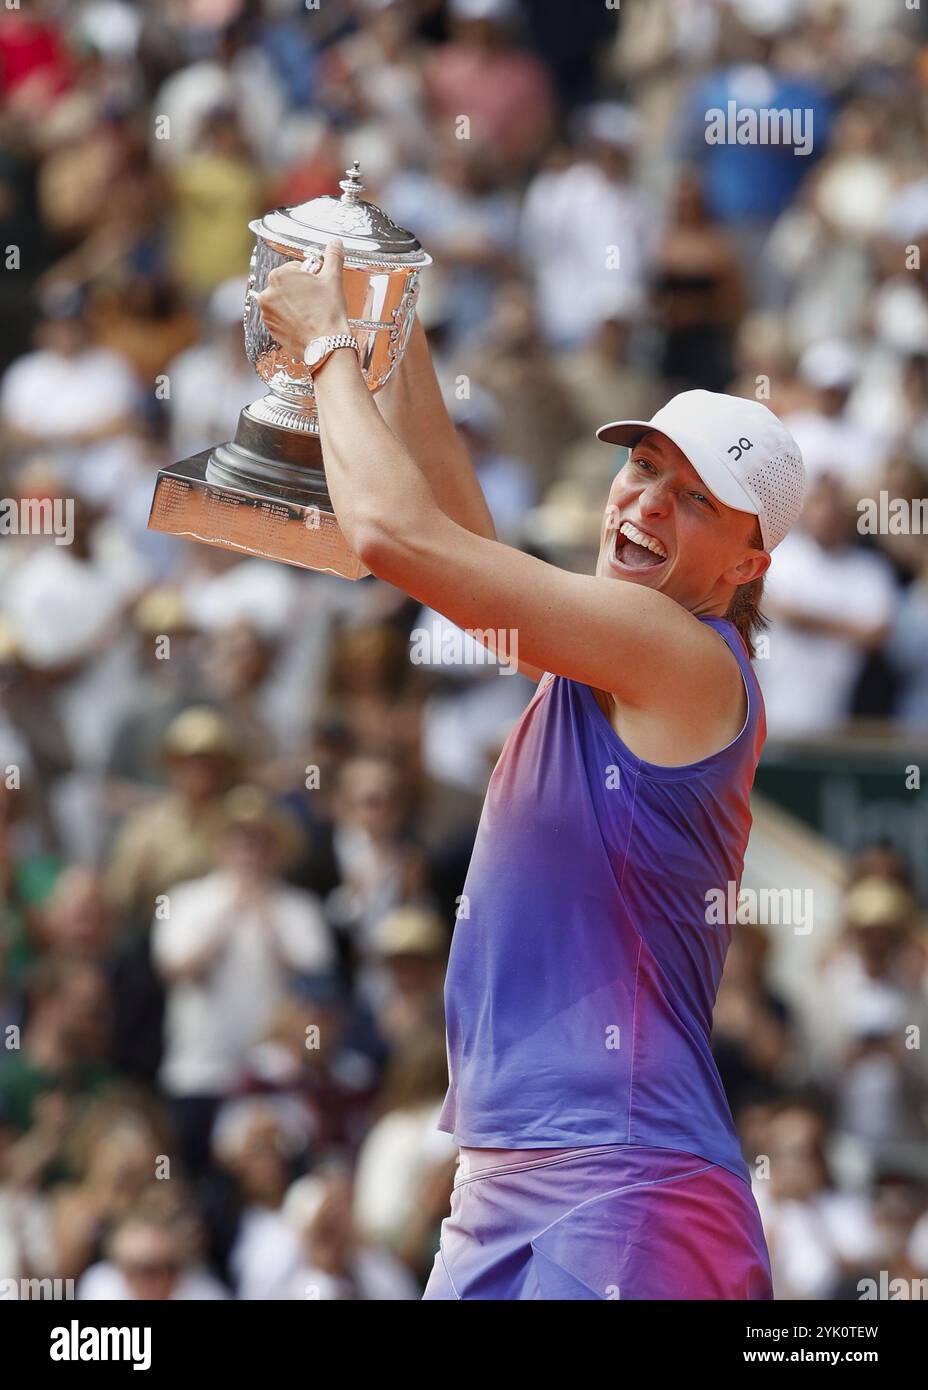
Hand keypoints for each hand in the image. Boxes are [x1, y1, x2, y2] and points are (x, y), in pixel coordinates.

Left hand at [256, 237, 350, 359]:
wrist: (326, 345)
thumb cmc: (328, 313)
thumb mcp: (333, 279)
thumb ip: (333, 257)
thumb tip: (336, 243)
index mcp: (279, 275)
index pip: (294, 268)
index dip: (309, 276)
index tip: (317, 286)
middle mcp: (267, 293)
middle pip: (286, 285)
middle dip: (299, 290)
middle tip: (315, 301)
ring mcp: (266, 313)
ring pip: (281, 301)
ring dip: (292, 304)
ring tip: (310, 313)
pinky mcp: (269, 329)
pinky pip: (279, 318)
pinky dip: (289, 319)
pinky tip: (303, 323)